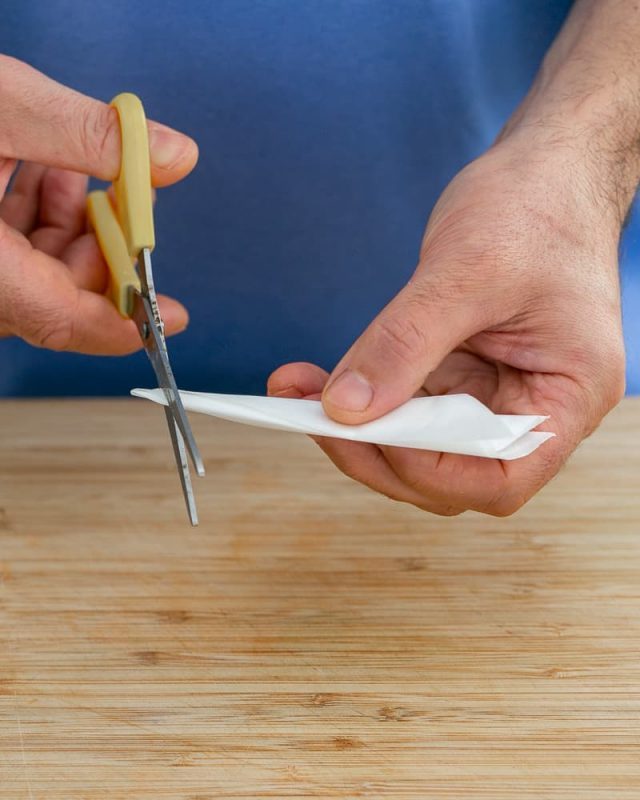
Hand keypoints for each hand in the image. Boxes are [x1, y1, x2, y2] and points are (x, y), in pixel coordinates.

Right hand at [0, 55, 197, 353]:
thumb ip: (90, 135)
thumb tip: (175, 157)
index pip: (61, 317)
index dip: (124, 322)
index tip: (170, 316)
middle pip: (58, 293)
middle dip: (103, 246)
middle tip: (124, 193)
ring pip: (36, 273)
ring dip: (70, 223)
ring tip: (70, 166)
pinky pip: (10, 255)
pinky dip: (37, 216)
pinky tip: (44, 170)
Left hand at [268, 138, 625, 514]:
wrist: (545, 170)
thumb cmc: (536, 208)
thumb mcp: (468, 271)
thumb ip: (406, 343)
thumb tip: (346, 407)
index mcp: (567, 395)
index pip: (501, 477)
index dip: (433, 471)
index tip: (373, 432)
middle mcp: (531, 407)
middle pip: (451, 472)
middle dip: (376, 451)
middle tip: (309, 415)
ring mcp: (491, 394)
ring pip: (418, 447)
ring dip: (355, 429)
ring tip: (296, 390)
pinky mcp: (458, 375)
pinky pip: (405, 407)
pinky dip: (361, 398)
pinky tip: (316, 380)